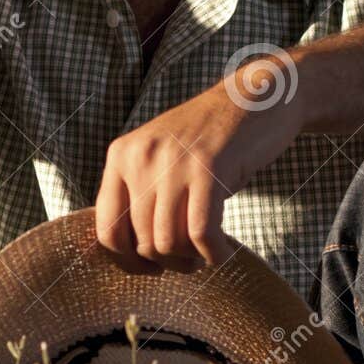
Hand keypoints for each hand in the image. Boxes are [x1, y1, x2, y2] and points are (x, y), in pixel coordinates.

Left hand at [94, 51, 304, 272]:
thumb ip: (141, 193)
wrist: (257, 96)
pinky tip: (223, 252)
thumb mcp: (161, 157)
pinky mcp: (209, 169)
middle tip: (191, 257)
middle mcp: (140, 157)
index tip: (152, 267)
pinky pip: (201, 234)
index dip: (127, 262)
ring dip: (190, 261)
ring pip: (168, 243)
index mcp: (121, 155)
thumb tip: (132, 255)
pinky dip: (214, 254)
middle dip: (169, 262)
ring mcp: (173, 162)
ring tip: (207, 252)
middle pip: (142, 243)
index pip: (106, 230)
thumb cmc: (211, 138)